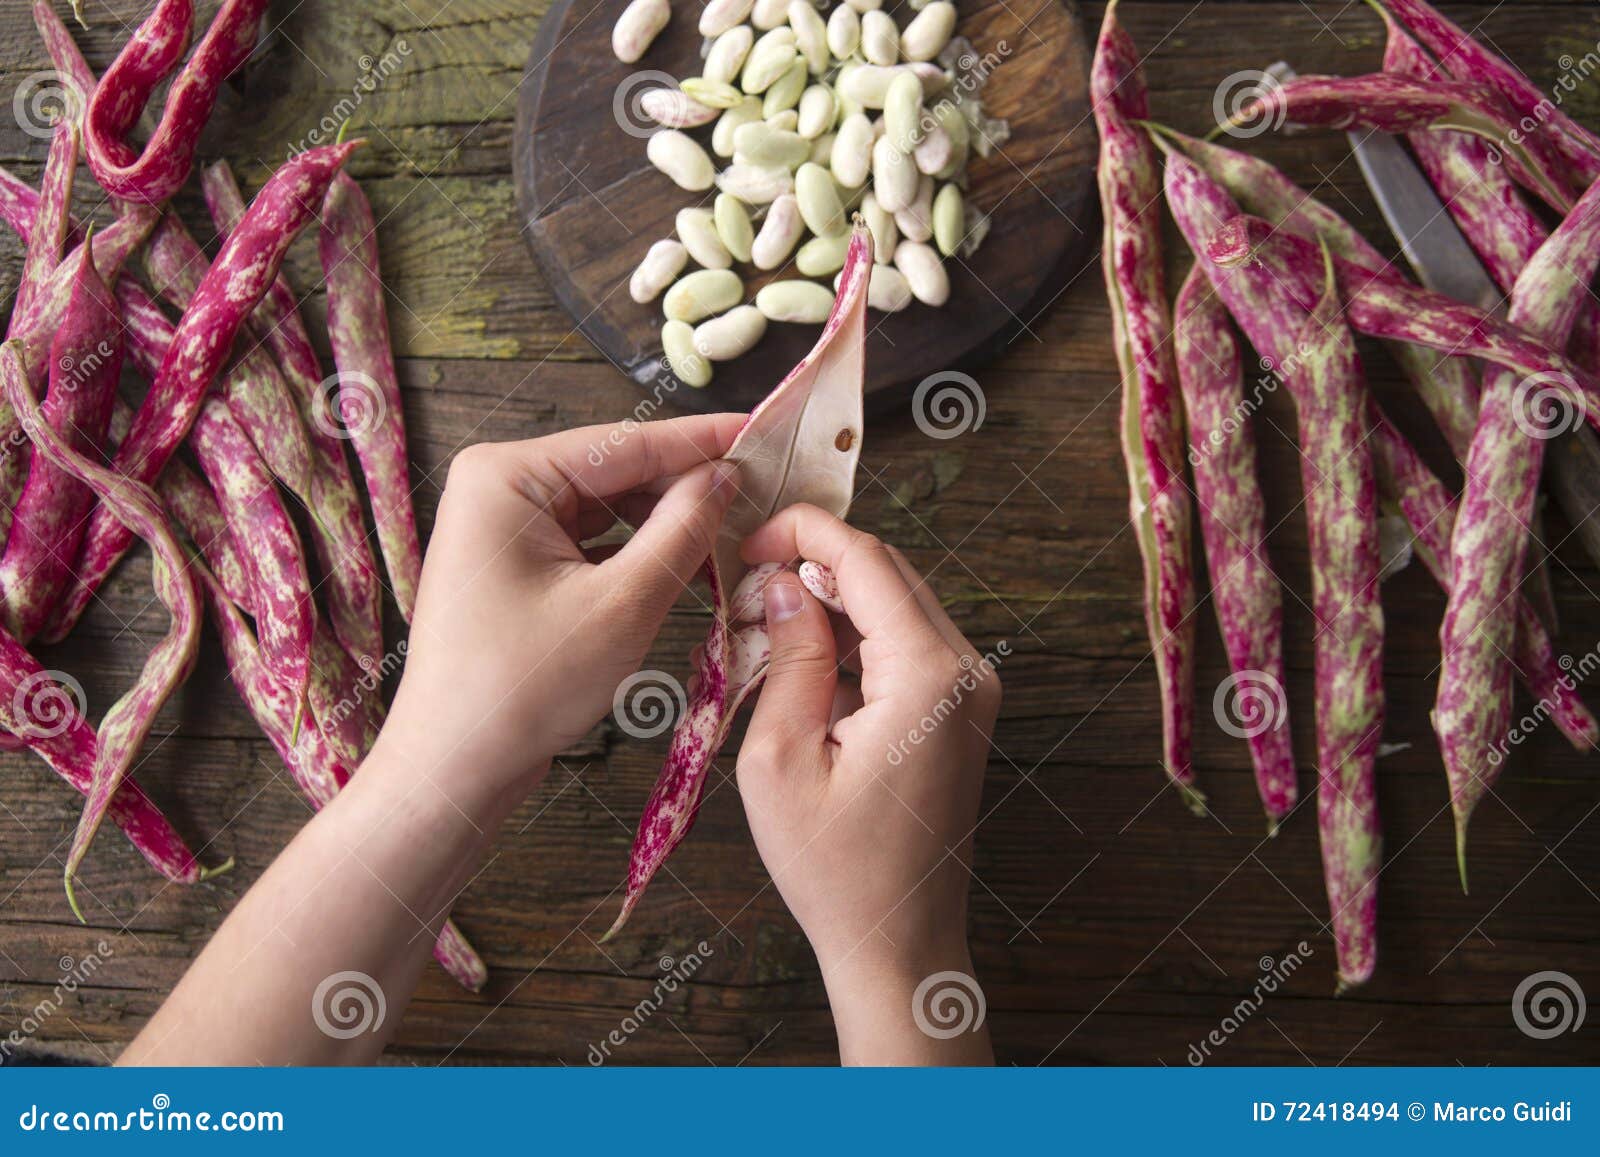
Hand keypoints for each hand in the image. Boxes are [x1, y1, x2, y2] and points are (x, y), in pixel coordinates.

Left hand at [378, 413, 745, 814]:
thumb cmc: (524, 686)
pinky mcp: (514, 566)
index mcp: (507, 475)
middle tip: (760, 490)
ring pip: (607, 508)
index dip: (701, 440)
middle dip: (684, 484)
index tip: (761, 429)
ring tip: (732, 527)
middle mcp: (498, 487)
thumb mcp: (622, 604)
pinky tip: (684, 561)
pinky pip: (589, 541)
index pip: (625, 443)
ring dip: (665, 521)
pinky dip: (636, 551)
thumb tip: (725, 477)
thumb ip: (681, 530)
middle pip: (615, 471)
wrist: (455, 766)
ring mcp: (503, 527)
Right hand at [736, 506, 999, 1063]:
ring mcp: (974, 690)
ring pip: (899, 603)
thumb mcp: (780, 759)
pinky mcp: (964, 710)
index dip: (803, 531)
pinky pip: (909, 643)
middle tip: (747, 581)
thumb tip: (787, 584)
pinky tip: (804, 661)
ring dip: (833, 598)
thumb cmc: (835, 870)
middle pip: (889, 572)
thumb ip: (788, 657)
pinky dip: (856, 636)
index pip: (867, 559)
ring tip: (765, 623)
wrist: (900, 943)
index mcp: (928, 676)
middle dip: (815, 559)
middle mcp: (967, 670)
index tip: (747, 541)